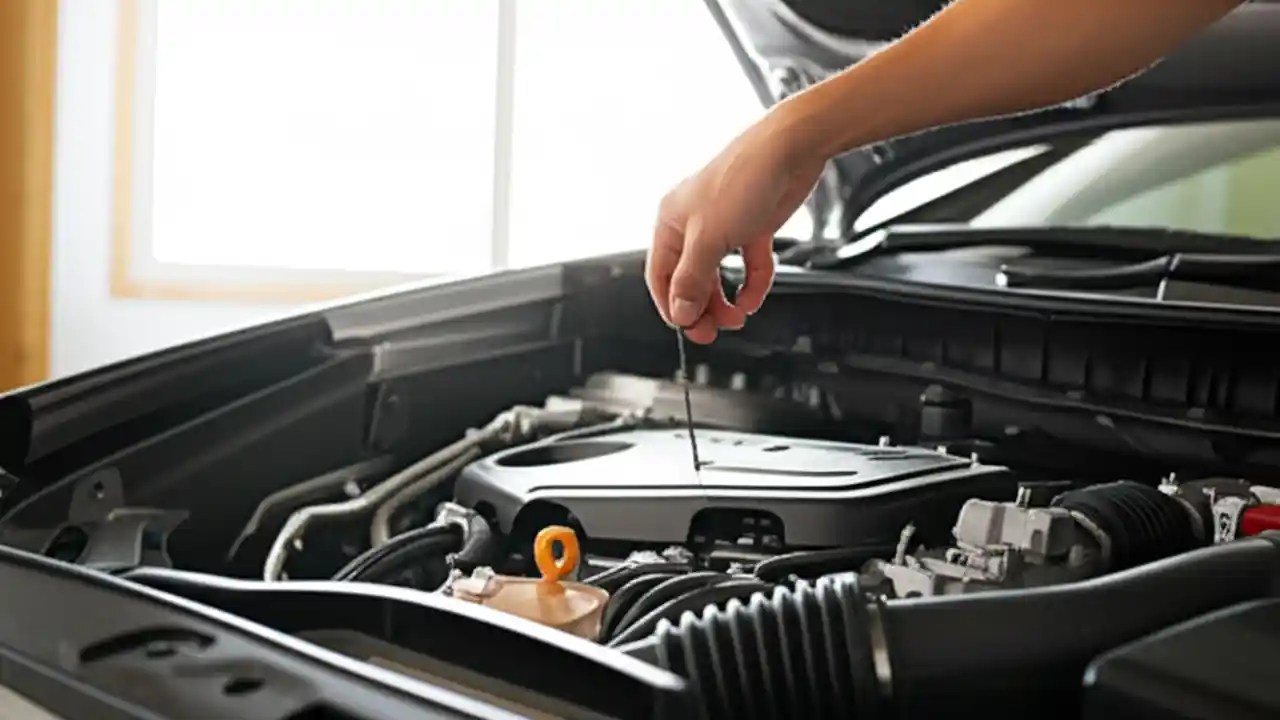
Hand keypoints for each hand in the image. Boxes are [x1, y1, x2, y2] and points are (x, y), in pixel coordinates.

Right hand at [646, 113, 823, 343]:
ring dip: (726, 301)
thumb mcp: (709, 237)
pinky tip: (754, 297)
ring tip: (737, 318)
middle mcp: (694, 224)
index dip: (672, 306)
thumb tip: (680, 312)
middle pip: (691, 279)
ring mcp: (725, 225)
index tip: (687, 328)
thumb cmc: (743, 178)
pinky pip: (748, 264)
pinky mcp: (753, 225)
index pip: (661, 276)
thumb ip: (692, 279)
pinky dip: (752, 283)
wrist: (790, 148)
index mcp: (671, 222)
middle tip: (712, 331)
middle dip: (702, 308)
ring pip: (719, 275)